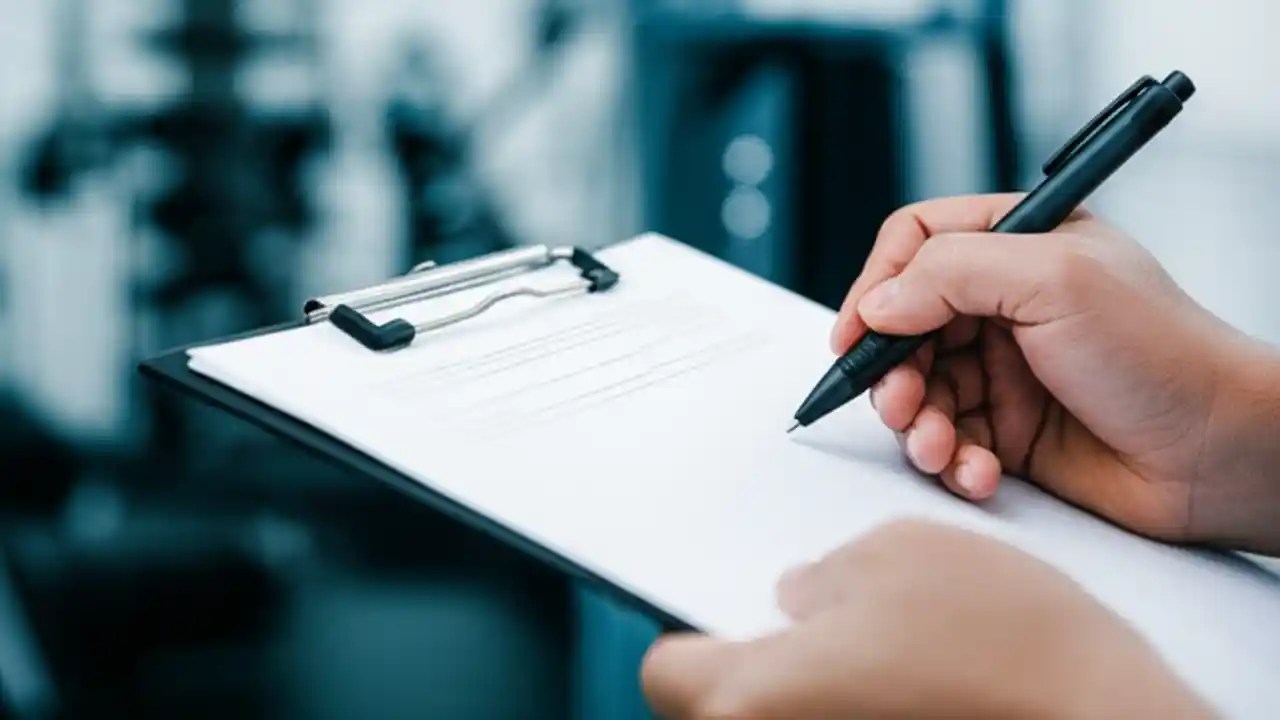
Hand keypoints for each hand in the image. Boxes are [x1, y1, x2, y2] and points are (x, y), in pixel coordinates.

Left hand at [641, 519, 1211, 718]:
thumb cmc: (1008, 647)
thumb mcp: (898, 555)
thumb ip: (825, 575)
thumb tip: (804, 597)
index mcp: (755, 695)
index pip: (665, 671)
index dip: (689, 633)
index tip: (715, 611)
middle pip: (724, 705)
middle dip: (762, 659)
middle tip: (810, 621)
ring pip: (792, 718)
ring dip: (815, 684)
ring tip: (878, 645)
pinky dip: (860, 706)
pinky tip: (913, 679)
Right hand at [833, 194, 1279, 553]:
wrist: (1222, 455)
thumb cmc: (1162, 354)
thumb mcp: (1054, 281)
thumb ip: (951, 274)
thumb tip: (876, 304)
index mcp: (1019, 244)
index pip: (916, 243)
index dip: (876, 285)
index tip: (856, 334)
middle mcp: (1006, 304)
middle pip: (905, 326)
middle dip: (893, 371)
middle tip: (901, 404)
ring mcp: (1006, 369)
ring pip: (919, 391)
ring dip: (919, 425)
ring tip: (941, 448)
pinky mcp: (1010, 431)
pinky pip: (950, 443)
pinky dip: (954, 462)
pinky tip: (982, 473)